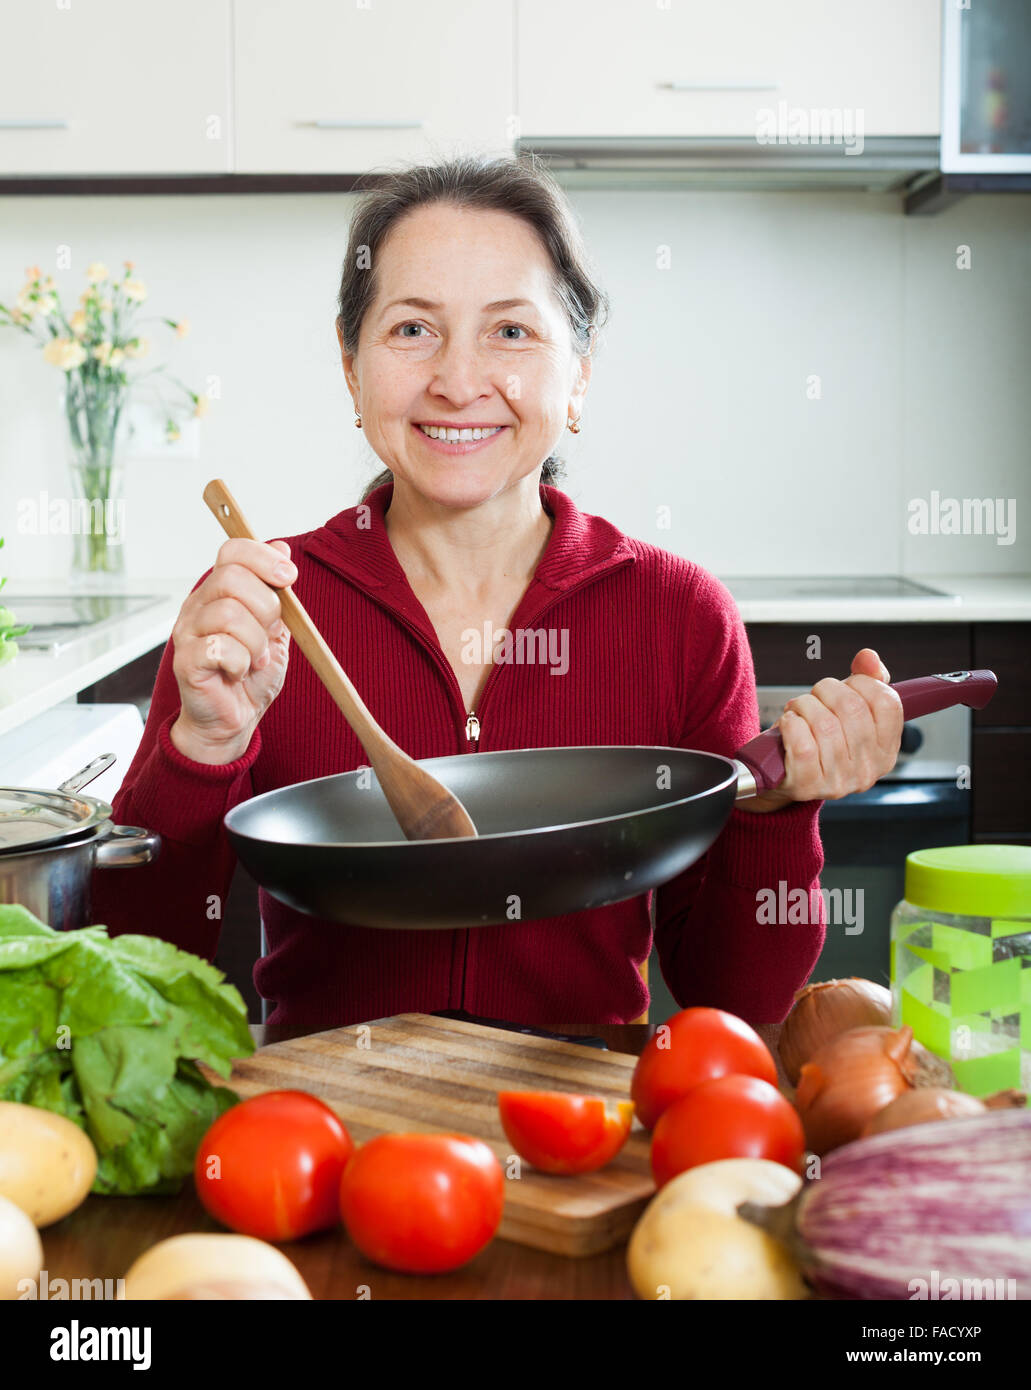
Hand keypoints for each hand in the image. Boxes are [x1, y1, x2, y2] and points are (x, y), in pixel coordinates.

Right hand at [169, 538, 296, 763]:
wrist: (234, 720)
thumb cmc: (251, 675)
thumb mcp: (275, 628)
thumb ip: (276, 591)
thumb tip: (281, 547)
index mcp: (219, 592)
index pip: (232, 551)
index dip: (263, 558)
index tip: (288, 577)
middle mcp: (198, 606)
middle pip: (232, 578)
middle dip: (266, 607)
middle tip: (268, 635)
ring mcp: (187, 632)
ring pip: (229, 614)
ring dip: (255, 642)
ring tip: (254, 660)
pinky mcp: (186, 661)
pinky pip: (219, 648)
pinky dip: (240, 662)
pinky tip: (238, 673)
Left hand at [738, 648, 904, 812]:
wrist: (778, 773)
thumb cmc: (816, 738)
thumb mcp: (845, 709)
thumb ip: (866, 680)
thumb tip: (869, 658)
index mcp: (885, 751)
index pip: (888, 703)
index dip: (862, 683)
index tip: (845, 685)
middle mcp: (867, 771)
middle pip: (852, 709)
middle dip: (825, 690)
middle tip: (814, 696)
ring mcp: (838, 782)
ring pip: (824, 724)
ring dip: (803, 706)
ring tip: (798, 711)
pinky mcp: (808, 785)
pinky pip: (802, 743)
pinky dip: (790, 724)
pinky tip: (789, 725)